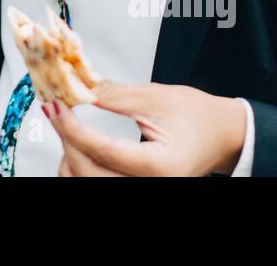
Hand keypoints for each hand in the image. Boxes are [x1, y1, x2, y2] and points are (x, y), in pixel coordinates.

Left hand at [46, 80, 246, 176]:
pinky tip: (78, 143)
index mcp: (161, 166)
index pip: (104, 151)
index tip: (55, 106)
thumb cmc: (199, 117)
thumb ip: (115, 95)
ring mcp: (141, 189)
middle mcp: (150, 186)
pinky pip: (93, 182)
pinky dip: (78, 165)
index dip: (72, 128)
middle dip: (67, 140)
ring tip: (69, 124)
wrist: (221, 136)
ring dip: (70, 155)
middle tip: (57, 109)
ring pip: (85, 182)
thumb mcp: (157, 97)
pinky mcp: (132, 186)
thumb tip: (78, 86)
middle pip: (88, 173)